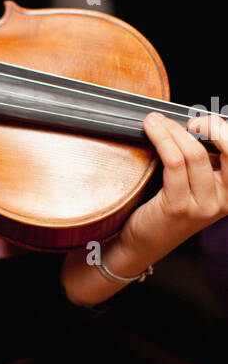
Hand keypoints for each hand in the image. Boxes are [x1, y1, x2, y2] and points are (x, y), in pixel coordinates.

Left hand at [119, 111, 227, 260]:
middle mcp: (224, 202)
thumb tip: (196, 124)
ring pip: (194, 154)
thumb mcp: (194, 184)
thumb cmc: (167, 209)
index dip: (223, 129)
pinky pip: (174, 163)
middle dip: (209, 126)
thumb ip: (203, 161)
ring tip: (156, 120)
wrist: (143, 243)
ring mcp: (202, 206)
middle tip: (188, 120)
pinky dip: (162, 140)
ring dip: (173, 130)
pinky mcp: (178, 207)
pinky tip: (152, 129)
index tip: (202, 121)